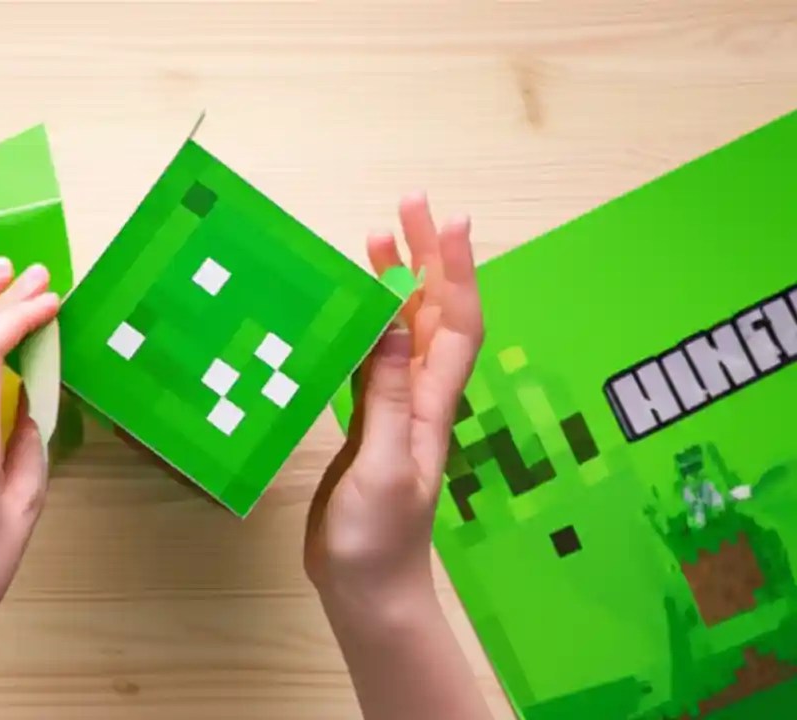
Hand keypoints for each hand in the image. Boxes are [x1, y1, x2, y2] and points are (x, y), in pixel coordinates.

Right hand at [305, 193, 483, 608]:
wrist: (367, 589)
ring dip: (394, 283)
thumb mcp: (386, 461)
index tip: (443, 221)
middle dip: (423, 257)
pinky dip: (364, 324)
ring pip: (401, 330)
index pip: (453, 322)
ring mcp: (393, 410)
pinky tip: (348, 309)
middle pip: (430, 313)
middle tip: (403, 205)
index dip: (453, 270)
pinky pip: (370, 358)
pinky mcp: (366, 426)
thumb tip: (390, 317)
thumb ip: (387, 392)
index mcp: (431, 402)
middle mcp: (419, 397)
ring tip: (373, 236)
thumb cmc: (379, 536)